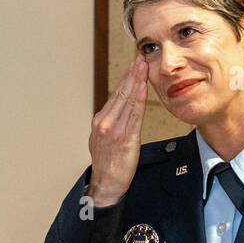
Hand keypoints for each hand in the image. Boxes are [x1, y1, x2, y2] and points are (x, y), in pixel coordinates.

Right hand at [87, 57, 148, 206]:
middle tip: (141, 58)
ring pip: (127, 101)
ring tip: (144, 67)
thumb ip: (113, 123)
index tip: (134, 66)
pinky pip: (133, 114)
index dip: (126, 79)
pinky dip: (138, 99)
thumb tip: (122, 111)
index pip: (115, 95)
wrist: (107, 184)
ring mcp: (114, 130)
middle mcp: (105, 122)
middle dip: (132, 75)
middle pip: (121, 94)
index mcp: (100, 121)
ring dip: (136, 82)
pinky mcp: (125, 138)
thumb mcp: (104, 139)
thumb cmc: (108, 164)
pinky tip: (143, 88)